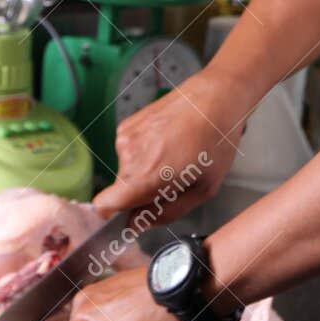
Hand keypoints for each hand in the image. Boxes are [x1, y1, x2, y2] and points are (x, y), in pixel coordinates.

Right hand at [94, 68, 244, 222]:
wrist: (215, 96)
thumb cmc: (216, 140)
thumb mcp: (203, 189)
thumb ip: (167, 213)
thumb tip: (137, 224)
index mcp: (145, 175)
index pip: (104, 205)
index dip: (113, 216)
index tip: (131, 215)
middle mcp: (129, 156)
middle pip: (121, 191)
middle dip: (142, 194)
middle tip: (173, 179)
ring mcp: (125, 137)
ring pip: (127, 171)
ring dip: (146, 171)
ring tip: (175, 155)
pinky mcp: (127, 124)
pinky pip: (129, 152)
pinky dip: (145, 152)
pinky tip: (167, 142)